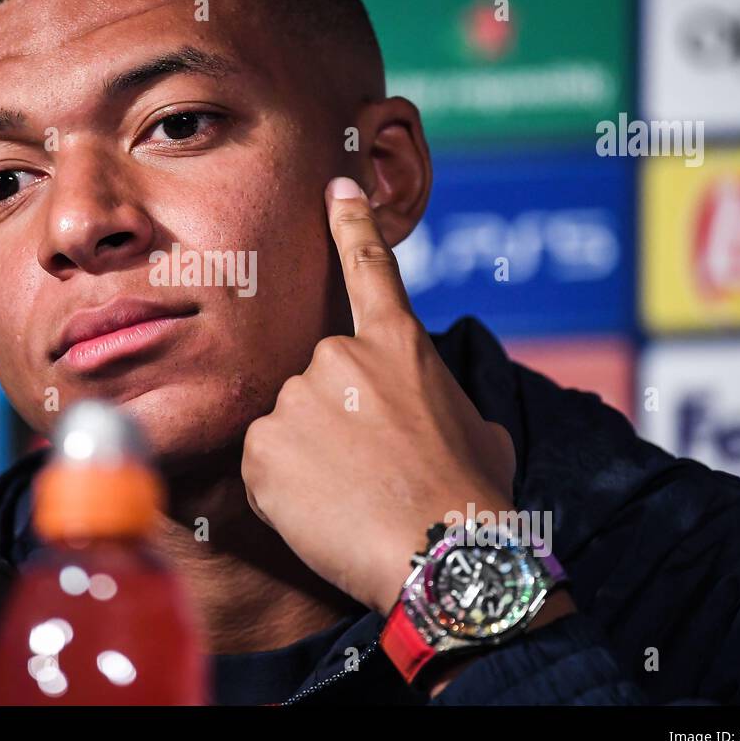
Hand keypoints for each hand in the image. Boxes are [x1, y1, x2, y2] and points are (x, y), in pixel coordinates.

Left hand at [240, 177, 518, 615]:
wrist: (444, 555)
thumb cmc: (471, 497)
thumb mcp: (477, 428)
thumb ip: (437, 398)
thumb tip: (431, 412)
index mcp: (398, 344)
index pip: (369, 267)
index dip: (351, 222)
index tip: (336, 185)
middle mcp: (338, 358)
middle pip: (317, 382)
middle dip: (334, 421)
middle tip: (369, 472)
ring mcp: (297, 398)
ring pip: (289, 426)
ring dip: (310, 459)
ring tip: (353, 498)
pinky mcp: (262, 445)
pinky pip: (264, 465)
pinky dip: (284, 491)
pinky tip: (323, 513)